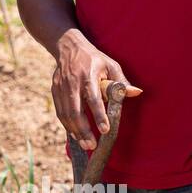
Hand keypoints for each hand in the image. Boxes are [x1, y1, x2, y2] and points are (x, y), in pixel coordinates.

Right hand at [53, 29, 128, 150]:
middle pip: (76, 111)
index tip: (105, 130)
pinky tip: (75, 134)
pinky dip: (67, 124)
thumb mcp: (110, 65)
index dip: (99, 115)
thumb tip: (137, 93)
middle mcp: (73, 82)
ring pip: (66, 114)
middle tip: (92, 145)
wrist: (68, 47)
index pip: (93, 98)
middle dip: (83, 130)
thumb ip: (122, 81)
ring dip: (75, 131)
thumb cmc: (94, 58)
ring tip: (85, 144)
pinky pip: (60, 111)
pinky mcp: (54, 90)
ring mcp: (61, 86)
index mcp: (88, 75)